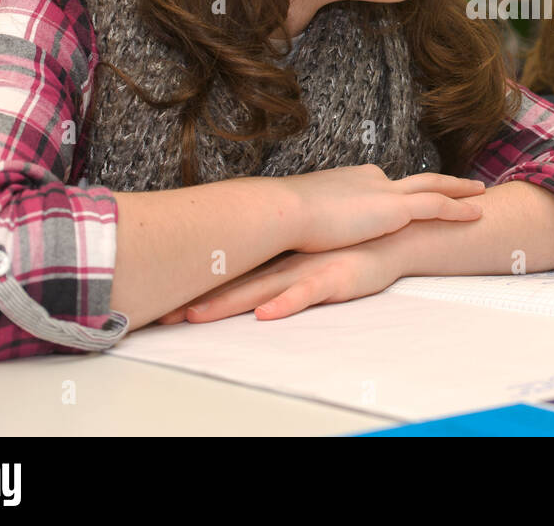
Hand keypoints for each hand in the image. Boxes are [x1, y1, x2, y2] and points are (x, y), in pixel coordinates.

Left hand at [156, 242, 401, 323]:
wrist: (393, 237)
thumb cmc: (348, 249)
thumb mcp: (307, 255)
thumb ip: (278, 261)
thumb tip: (249, 269)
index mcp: (275, 258)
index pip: (229, 273)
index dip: (195, 285)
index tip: (160, 297)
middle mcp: (283, 263)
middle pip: (233, 284)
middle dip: (196, 300)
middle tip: (162, 314)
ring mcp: (306, 270)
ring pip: (260, 289)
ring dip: (227, 303)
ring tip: (197, 316)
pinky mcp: (333, 278)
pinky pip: (305, 293)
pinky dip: (284, 303)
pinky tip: (266, 314)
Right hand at [279, 164, 485, 253]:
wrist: (286, 212)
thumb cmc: (284, 219)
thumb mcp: (302, 215)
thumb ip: (313, 221)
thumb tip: (304, 233)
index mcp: (353, 180)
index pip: (384, 184)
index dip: (401, 191)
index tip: (413, 197)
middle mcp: (373, 179)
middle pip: (417, 179)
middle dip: (442, 181)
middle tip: (463, 183)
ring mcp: (386, 192)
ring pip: (434, 187)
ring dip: (459, 190)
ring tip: (479, 193)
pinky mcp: (396, 209)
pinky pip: (438, 206)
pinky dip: (459, 208)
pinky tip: (477, 213)